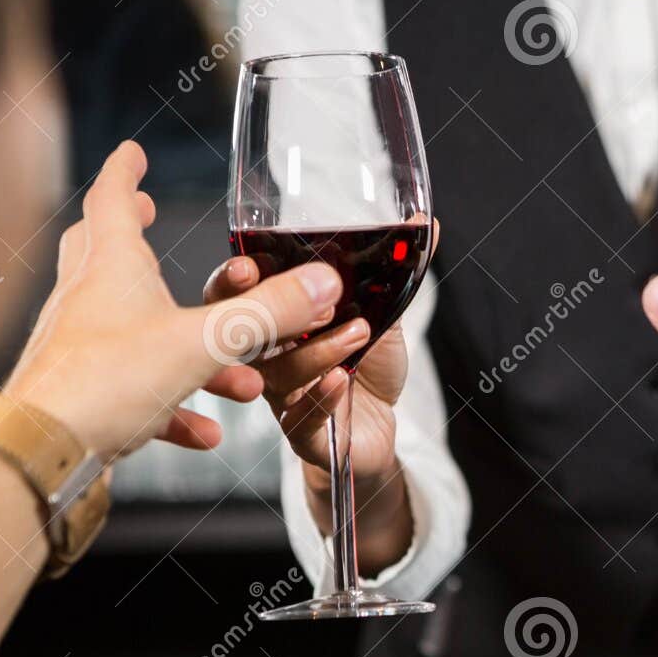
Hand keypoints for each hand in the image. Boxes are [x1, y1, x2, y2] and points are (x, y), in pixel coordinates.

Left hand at [3, 142, 340, 458]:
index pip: (112, 199)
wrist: (45, 449)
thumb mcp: (204, 342)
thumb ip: (268, 313)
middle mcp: (87, 300)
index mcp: (110, 268)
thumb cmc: (107, 382)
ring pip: (135, 329)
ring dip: (184, 340)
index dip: (125, 172)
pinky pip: (136, 392)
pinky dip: (174, 405)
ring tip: (235, 370)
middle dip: (130, 231)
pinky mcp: (87, 396)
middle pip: (102, 250)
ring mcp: (82, 348)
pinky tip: (206, 430)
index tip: (132, 153)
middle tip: (147, 216)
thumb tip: (322, 283)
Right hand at [201, 230, 433, 491]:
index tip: (248, 264)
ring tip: (357, 331)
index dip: (233, 280)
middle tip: (289, 292)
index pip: (237, 296)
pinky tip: (341, 378)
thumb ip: (390, 273)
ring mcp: (280, 399)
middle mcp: (266, 359)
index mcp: (275, 321)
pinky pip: (302, 418)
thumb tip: (424, 221)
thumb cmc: (368, 369)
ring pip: (277, 374)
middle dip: (257, 311)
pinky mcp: (303, 435)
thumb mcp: (383, 315)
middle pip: (235, 335)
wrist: (381, 429)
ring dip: (317, 348)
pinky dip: (322, 396)